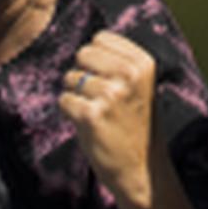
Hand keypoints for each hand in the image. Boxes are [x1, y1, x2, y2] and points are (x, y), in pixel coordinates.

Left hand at [59, 30, 164, 207]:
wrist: (141, 170)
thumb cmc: (135, 126)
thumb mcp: (139, 87)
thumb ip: (119, 63)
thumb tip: (86, 45)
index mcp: (143, 63)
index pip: (100, 38)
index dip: (96, 60)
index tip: (109, 81)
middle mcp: (129, 75)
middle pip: (82, 54)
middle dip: (83, 75)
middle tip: (100, 100)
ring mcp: (110, 94)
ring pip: (70, 78)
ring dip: (77, 97)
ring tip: (97, 115)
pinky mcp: (91, 115)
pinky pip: (64, 100)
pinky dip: (69, 113)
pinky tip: (88, 125)